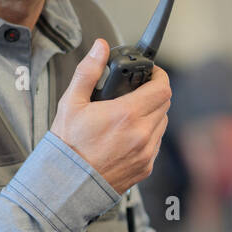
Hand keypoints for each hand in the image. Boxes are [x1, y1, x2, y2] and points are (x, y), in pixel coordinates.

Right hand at [50, 38, 170, 192]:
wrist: (67, 184)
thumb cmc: (67, 145)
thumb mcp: (71, 103)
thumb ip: (89, 71)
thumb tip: (100, 47)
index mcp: (127, 115)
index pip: (162, 88)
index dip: (159, 76)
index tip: (151, 73)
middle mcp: (142, 134)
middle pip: (165, 104)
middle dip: (155, 93)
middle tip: (139, 90)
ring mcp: (146, 153)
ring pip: (163, 123)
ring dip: (153, 113)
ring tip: (132, 112)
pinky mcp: (146, 167)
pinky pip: (156, 143)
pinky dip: (149, 134)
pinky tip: (129, 134)